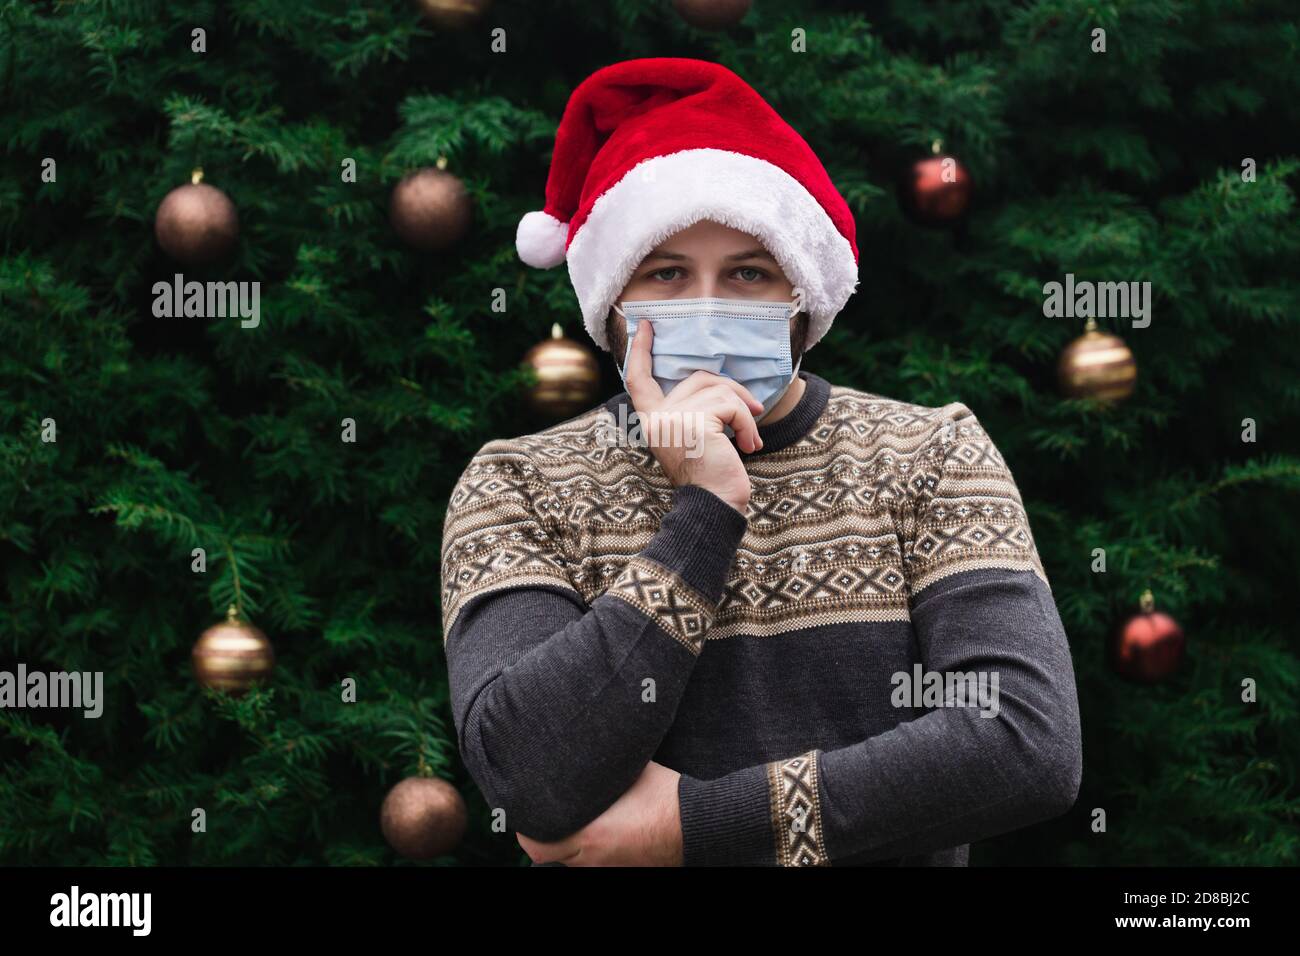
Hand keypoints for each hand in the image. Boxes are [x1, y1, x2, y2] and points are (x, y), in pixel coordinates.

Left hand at [516, 762, 683, 865]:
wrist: (701, 822)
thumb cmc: (666, 794)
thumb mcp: (629, 771)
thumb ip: (598, 767)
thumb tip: (577, 746)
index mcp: (590, 836)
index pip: (537, 847)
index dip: (528, 829)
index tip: (528, 811)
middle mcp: (595, 860)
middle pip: (549, 859)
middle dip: (545, 837)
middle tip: (544, 815)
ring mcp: (610, 869)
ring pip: (571, 863)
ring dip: (566, 845)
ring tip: (569, 820)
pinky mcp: (625, 870)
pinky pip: (594, 864)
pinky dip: (587, 852)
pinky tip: (594, 832)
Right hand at [624, 319, 760, 514]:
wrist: (714, 506)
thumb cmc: (711, 477)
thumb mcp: (695, 438)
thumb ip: (695, 410)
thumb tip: (724, 384)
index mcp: (652, 422)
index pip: (638, 379)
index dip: (641, 351)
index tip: (646, 326)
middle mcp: (656, 418)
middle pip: (698, 378)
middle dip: (732, 390)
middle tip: (754, 413)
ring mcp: (673, 418)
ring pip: (719, 389)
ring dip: (744, 412)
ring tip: (751, 439)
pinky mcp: (695, 421)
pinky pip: (732, 405)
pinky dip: (747, 423)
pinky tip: (750, 446)